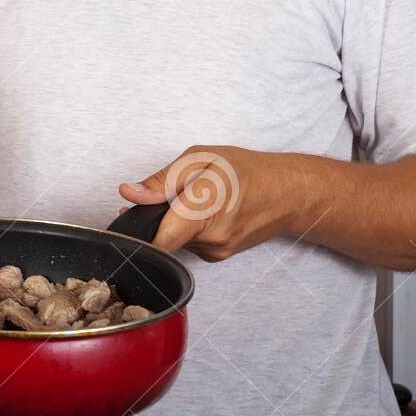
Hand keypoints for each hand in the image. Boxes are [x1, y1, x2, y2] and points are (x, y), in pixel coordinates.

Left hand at [117, 146, 303, 261]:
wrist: (287, 194)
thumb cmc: (246, 170)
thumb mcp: (200, 159)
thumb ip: (161, 180)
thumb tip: (129, 194)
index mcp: (203, 210)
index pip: (158, 240)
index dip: (137, 231)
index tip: (130, 218)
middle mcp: (210, 238)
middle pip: (162, 236)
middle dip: (157, 218)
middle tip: (169, 195)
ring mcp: (216, 252)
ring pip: (176, 241)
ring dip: (174, 223)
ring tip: (194, 200)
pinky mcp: (218, 257)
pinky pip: (189, 245)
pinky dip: (188, 230)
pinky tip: (204, 213)